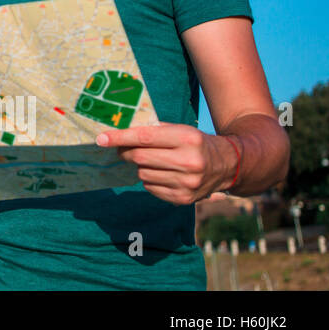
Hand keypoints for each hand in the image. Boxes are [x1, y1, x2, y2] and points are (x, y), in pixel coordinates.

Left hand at [96, 122, 238, 204]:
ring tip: (153, 161)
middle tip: (122, 149)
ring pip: (143, 174)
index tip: (101, 138)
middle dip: (125, 152)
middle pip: (140, 158)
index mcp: (187, 139)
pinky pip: (150, 188)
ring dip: (140, 167)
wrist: (227, 165)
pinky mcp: (184, 199)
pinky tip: (162, 174)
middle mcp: (189, 162)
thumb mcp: (180, 130)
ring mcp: (187, 183)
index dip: (120, 138)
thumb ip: (152, 131)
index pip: (144, 137)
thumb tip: (117, 135)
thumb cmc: (195, 143)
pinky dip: (149, 180)